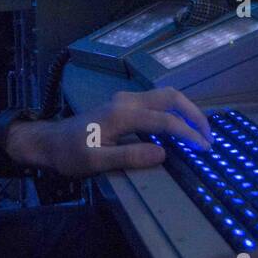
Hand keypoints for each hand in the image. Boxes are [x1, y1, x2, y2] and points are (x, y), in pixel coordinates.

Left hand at [10, 87, 211, 179]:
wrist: (49, 142)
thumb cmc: (70, 154)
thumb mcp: (96, 161)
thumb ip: (129, 156)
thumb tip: (163, 153)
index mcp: (123, 114)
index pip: (165, 121)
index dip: (187, 134)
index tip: (204, 150)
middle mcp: (127, 101)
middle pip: (170, 98)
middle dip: (193, 114)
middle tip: (208, 136)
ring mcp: (125, 100)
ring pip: (164, 96)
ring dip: (185, 110)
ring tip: (199, 132)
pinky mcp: (123, 105)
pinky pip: (156, 102)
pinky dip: (174, 111)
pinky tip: (178, 129)